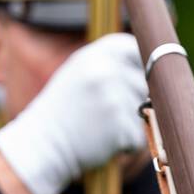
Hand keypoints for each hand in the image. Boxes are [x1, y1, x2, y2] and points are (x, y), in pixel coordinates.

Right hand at [0, 33, 147, 193]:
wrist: (41, 145)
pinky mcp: (120, 127)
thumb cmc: (63, 110)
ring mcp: (114, 99)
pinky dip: (124, 143)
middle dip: (133, 100)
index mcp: (95, 55)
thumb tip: (152, 66)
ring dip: (127, 123)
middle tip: (104, 111)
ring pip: (142, 111)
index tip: (131, 78)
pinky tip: (101, 140)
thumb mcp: (79, 73)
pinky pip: (138, 135)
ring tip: (99, 125)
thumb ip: (110, 63)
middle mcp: (106, 71)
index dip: (137, 65)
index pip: (135, 48)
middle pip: (143, 83)